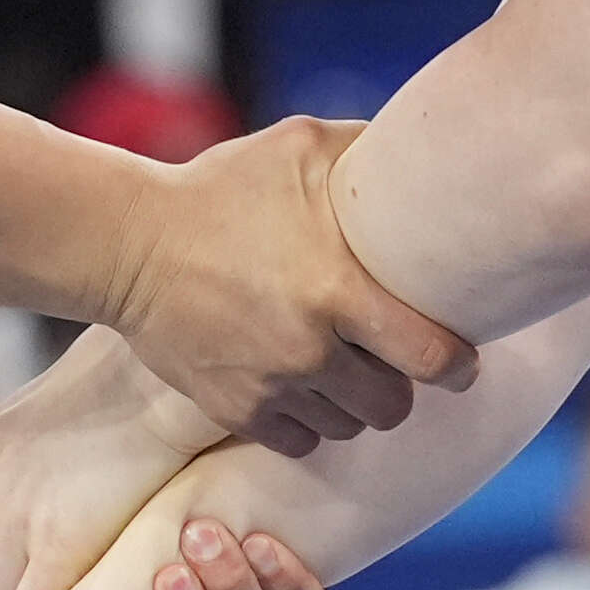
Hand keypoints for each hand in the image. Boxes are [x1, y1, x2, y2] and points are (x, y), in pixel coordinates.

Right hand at [105, 118, 476, 455]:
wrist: (126, 244)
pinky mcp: (233, 410)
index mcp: (337, 291)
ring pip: (347, 427)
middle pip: (393, 407)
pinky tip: (300, 387)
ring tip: (340, 366)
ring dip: (352, 403)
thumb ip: (367, 150)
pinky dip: (307, 422)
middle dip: (400, 385)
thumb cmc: (218, 189)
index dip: (459, 364)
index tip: (463, 359)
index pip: (433, 359)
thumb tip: (425, 151)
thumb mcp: (299, 147)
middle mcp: (309, 350)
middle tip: (390, 358)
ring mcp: (269, 387)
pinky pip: (300, 441)